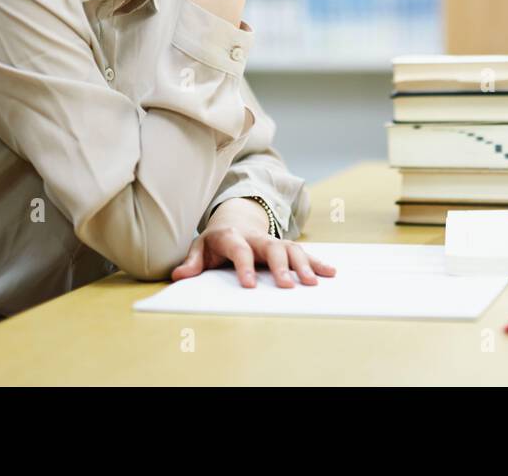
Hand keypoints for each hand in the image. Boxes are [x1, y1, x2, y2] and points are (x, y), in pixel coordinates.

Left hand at [170, 197, 336, 287]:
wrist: (235, 220)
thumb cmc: (216, 241)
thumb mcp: (200, 248)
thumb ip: (191, 263)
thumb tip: (177, 277)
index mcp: (232, 238)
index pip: (239, 250)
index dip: (244, 266)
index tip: (249, 285)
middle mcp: (256, 237)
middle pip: (271, 248)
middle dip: (280, 266)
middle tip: (287, 286)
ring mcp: (273, 241)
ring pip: (291, 249)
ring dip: (303, 265)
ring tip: (313, 283)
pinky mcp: (285, 247)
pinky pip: (304, 252)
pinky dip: (317, 262)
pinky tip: (330, 273)